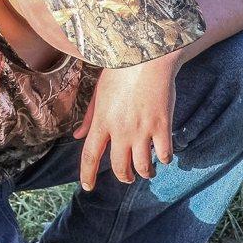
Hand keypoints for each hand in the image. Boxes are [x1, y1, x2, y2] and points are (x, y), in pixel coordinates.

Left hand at [73, 52, 179, 188]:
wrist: (149, 55)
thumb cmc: (122, 70)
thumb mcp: (99, 91)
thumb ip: (90, 117)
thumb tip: (78, 136)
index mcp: (102, 121)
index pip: (90, 156)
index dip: (87, 175)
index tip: (88, 187)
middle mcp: (120, 130)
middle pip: (119, 167)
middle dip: (123, 177)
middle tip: (128, 177)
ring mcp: (142, 130)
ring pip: (143, 167)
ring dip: (146, 173)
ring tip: (149, 172)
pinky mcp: (162, 126)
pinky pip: (164, 154)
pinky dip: (164, 159)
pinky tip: (164, 156)